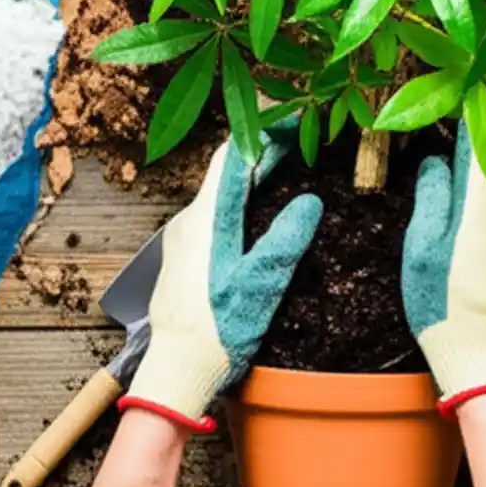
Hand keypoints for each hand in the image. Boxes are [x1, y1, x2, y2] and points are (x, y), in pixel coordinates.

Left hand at [119, 124, 321, 430]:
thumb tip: (310, 201)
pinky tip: (259, 207)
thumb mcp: (261, 285)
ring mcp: (183, 238)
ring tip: (287, 161)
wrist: (175, 371)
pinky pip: (215, 211)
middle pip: (228, 168)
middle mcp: (190, 220)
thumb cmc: (216, 332)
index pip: (236, 155)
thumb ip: (286, 239)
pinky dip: (241, 197)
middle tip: (302, 134)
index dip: (267, 129)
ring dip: (253, 172)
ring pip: (220, 190)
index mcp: (207, 218)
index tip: (297, 115)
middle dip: (265, 146)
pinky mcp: (185, 257)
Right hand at [402, 123, 485, 413]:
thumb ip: (431, 193)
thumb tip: (435, 162)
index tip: (448, 90)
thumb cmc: (447, 300)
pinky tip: (483, 237)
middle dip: (476, 140)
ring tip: (459, 176)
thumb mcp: (422, 243)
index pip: (478, 126)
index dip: (462, 107)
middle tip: (447, 131)